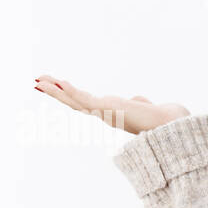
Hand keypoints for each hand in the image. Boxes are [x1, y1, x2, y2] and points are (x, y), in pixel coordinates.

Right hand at [32, 74, 189, 134]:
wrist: (171, 126)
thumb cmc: (161, 119)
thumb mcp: (144, 106)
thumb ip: (138, 102)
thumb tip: (139, 100)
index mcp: (110, 113)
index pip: (85, 102)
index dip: (69, 95)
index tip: (56, 85)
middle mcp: (105, 114)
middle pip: (74, 102)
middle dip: (55, 92)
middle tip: (36, 81)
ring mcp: (106, 113)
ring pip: (75, 101)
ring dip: (56, 90)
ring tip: (38, 80)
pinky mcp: (110, 110)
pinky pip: (86, 100)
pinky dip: (72, 91)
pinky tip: (59, 82)